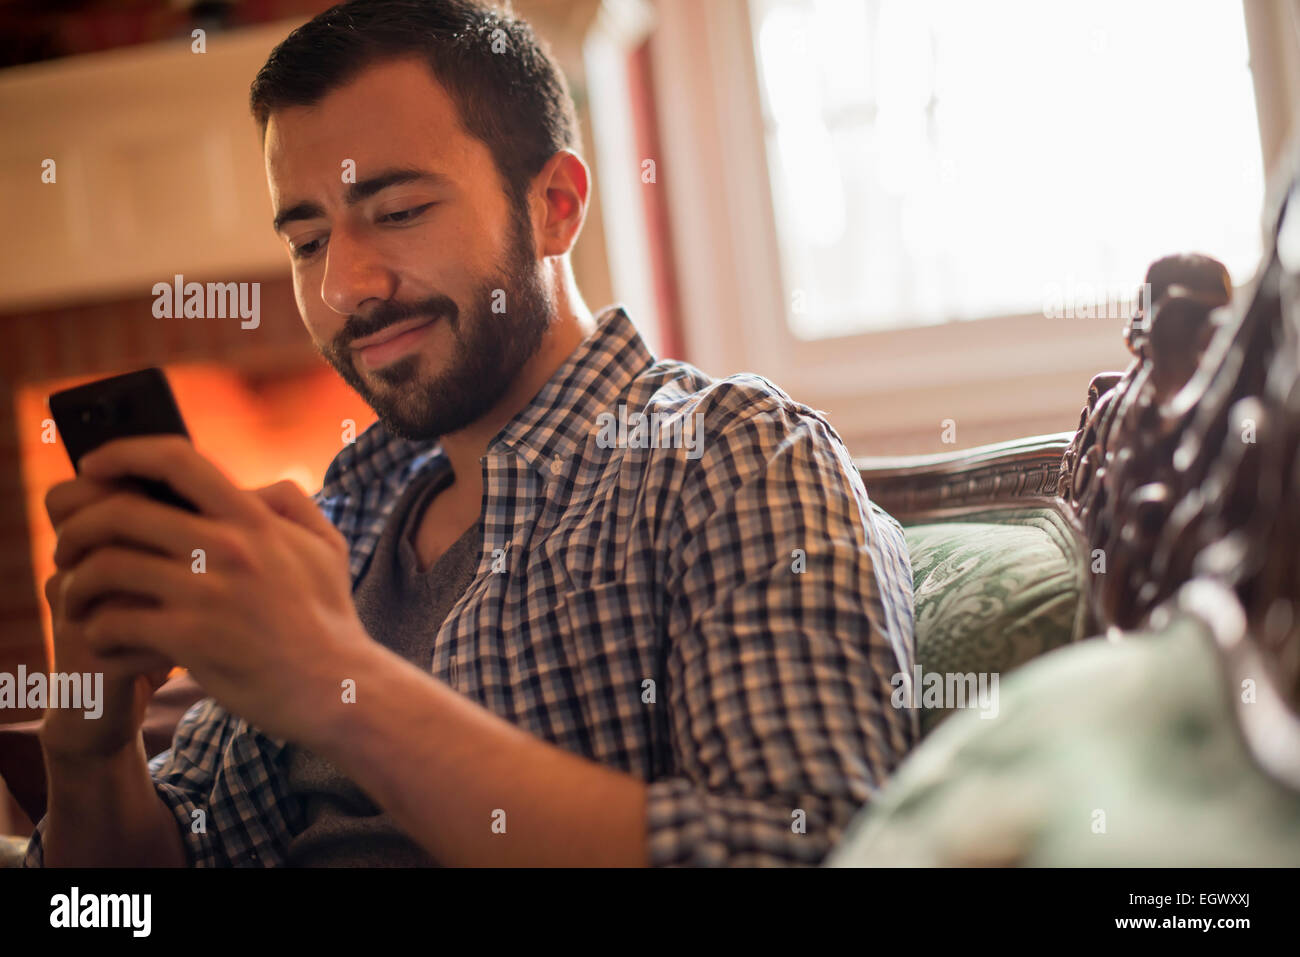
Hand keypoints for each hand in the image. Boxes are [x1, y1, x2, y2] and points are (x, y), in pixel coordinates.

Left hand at [53, 435, 372, 744]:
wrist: (339, 687)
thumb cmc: (329, 618)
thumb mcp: (327, 545)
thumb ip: (290, 503)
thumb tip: (247, 485)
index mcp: (254, 519)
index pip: (177, 460)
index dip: (124, 453)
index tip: (94, 465)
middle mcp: (229, 547)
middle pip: (122, 513)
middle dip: (78, 528)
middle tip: (66, 549)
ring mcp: (209, 594)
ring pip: (107, 567)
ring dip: (76, 583)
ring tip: (76, 600)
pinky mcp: (193, 641)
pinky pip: (115, 622)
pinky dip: (96, 630)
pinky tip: (104, 639)